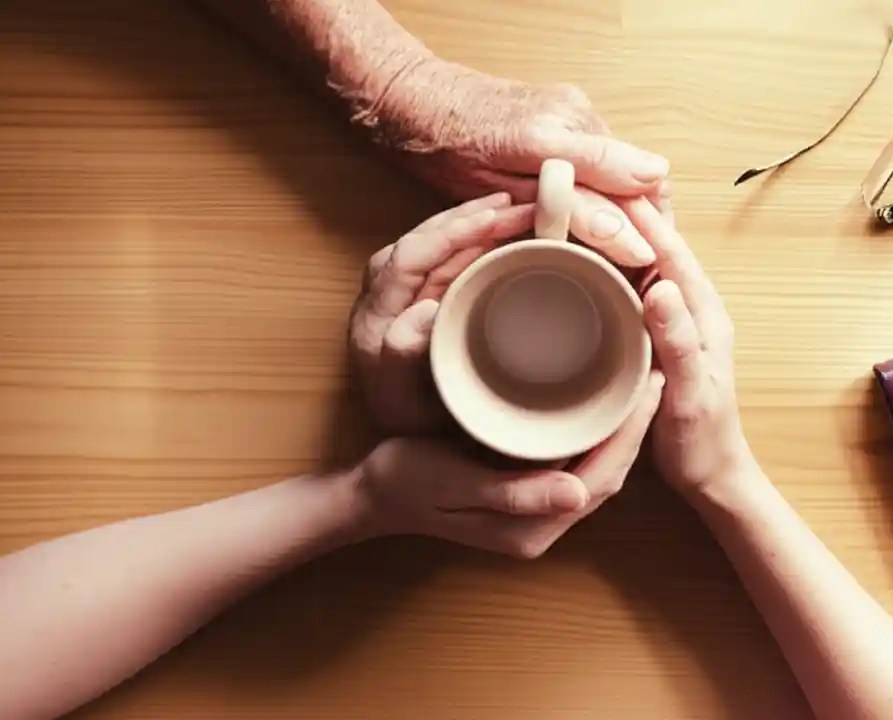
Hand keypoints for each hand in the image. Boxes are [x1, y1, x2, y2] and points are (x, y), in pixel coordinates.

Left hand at [350, 192, 532, 432]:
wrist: (411, 461)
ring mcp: (397, 304)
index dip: (451, 232)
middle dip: (467, 217)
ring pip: (428, 246)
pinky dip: (470, 242)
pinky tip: (501, 234)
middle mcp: (377, 307)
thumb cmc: (421, 434)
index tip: (496, 218)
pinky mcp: (416, 307)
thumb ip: (408, 357)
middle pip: (419, 241)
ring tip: (513, 210)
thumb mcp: (414, 406)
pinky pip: (440, 261)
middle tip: (518, 205)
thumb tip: (425, 305)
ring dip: (469, 224)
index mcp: (374, 326)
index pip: (408, 258)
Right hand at [356, 374, 663, 557]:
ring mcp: (537, 507)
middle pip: (609, 472)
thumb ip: (513, 493)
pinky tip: (602, 395)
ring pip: (597, 465)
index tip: (652, 384)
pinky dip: (596, 428)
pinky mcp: (527, 487)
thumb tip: (579, 494)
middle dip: (637, 425)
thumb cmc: (405, 483)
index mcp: (534, 528)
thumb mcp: (453, 483)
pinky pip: (576, 459)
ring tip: (639, 376)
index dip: (633, 433)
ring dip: (622, 426)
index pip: (602, 478)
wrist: (370, 493)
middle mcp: (543, 522)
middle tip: (656, 369)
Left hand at [376, 59, 671, 266]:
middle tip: (638, 272)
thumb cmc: (447, 152)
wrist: (417, 101)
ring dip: (630, 209)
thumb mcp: (504, 196)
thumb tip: (632, 232)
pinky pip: (607, 153)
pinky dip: (610, 188)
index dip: (647, 237)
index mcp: (558, 140)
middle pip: (640, 181)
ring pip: (626, 168)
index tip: (649, 271)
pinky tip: (600, 220)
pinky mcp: (570, 107)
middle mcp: (576, 113)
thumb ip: (572, 209)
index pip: (634, 195)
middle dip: (645, 227)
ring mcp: (576, 106)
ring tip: (625, 255)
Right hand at [620, 197, 755, 497]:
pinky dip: (616, 264)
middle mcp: (692, 309)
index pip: (671, 252)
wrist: (713, 476)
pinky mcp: (660, 335)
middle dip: (630, 210)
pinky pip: (637, 288)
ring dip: (622, 232)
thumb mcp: (687, 393)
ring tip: (586, 200)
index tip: (609, 182)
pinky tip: (591, 258)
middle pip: (660, 247)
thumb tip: (661, 286)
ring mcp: (677, 321)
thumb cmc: (701, 442)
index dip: (642, 217)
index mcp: (703, 315)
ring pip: (648, 263)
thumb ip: (677, 341)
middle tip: (590, 175)